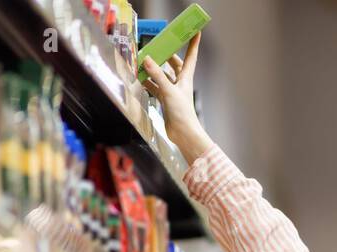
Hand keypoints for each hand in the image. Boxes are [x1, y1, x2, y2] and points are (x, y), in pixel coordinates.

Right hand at [141, 32, 212, 165]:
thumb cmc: (182, 114)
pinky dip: (148, 82)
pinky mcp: (165, 100)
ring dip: (154, 69)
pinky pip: (155, 87)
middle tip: (158, 45)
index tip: (195, 31)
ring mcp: (172, 91)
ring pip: (162, 75)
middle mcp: (180, 83)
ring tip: (143, 61)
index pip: (190, 56)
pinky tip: (140, 78)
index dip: (193, 44)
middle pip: (174, 64)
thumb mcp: (169, 91)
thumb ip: (157, 76)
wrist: (183, 134)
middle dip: (167, 55)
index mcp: (185, 78)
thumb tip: (147, 60)